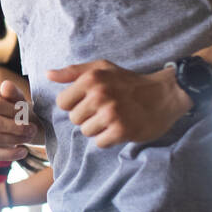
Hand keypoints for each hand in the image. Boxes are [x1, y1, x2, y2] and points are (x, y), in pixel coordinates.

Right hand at [0, 79, 40, 160]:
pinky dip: (10, 154)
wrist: (21, 125)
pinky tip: (23, 151)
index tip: (28, 115)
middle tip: (33, 130)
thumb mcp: (20, 99)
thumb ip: (14, 93)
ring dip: (16, 140)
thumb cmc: (19, 110)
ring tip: (29, 138)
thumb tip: (6, 85)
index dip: (14, 112)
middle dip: (17, 128)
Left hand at [48, 60, 190, 147]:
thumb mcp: (102, 68)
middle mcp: (99, 95)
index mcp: (92, 78)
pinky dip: (108, 139)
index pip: (62, 102)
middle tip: (106, 109)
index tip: (89, 101)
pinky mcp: (122, 130)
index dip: (74, 104)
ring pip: (86, 132)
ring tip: (114, 118)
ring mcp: (111, 113)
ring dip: (98, 128)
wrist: (164, 94)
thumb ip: (73, 72)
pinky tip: (120, 127)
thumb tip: (48, 74)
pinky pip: (100, 143)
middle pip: (74, 119)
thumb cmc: (128, 82)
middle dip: (87, 117)